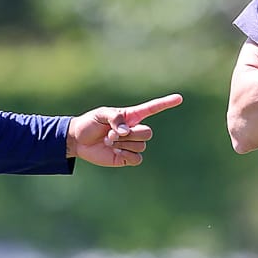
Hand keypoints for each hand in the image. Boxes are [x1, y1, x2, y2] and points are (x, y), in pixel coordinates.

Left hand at [67, 93, 182, 166]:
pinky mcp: (126, 157)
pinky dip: (127, 154)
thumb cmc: (90, 123)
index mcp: (131, 116)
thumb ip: (115, 118)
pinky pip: (137, 158)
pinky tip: (115, 151)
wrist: (78, 140)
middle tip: (112, 134)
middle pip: (148, 132)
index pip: (152, 109)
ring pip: (141, 145)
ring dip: (123, 143)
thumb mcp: (101, 114)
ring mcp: (131, 144)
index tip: (180, 98)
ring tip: (109, 141)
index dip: (166, 103)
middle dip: (130, 134)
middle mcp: (134, 130)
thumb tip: (126, 131)